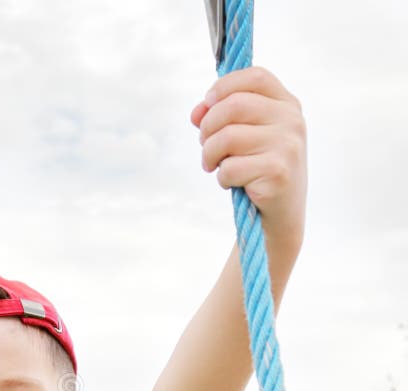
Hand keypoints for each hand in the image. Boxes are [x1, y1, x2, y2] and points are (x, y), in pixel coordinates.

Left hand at [191, 67, 306, 256]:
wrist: (279, 215)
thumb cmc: (259, 172)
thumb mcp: (246, 138)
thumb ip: (223, 118)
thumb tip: (197, 112)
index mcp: (287, 105)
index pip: (255, 77)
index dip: (223, 87)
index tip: (206, 105)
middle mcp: (292, 121)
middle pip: (234, 105)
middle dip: (208, 127)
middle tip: (205, 146)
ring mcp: (287, 146)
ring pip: (227, 137)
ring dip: (209, 155)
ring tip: (213, 166)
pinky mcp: (278, 172)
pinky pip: (230, 168)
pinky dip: (222, 177)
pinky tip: (231, 183)